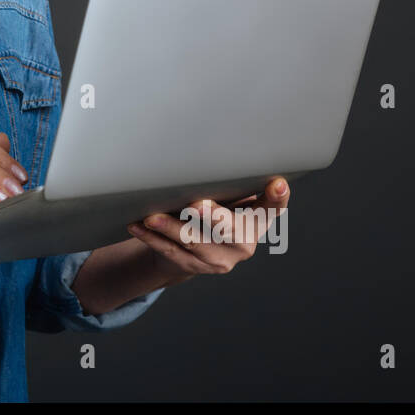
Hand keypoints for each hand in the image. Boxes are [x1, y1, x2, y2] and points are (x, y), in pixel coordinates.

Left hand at [124, 177, 290, 281]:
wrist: (194, 251)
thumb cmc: (214, 212)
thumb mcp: (228, 198)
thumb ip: (228, 182)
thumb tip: (211, 147)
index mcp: (257, 221)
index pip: (272, 208)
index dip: (277, 197)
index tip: (277, 183)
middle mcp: (243, 244)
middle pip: (228, 230)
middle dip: (211, 217)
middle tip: (196, 204)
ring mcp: (219, 260)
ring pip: (193, 242)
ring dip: (170, 228)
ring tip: (152, 217)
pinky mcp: (193, 267)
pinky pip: (169, 251)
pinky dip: (151, 238)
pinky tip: (137, 226)